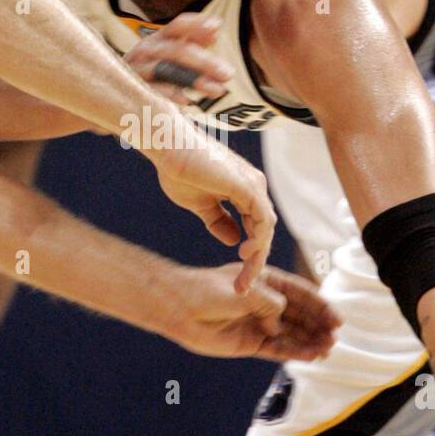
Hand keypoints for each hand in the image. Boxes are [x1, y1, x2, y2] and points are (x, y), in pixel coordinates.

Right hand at [124, 13, 232, 103]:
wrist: (106, 94)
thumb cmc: (146, 73)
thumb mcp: (167, 55)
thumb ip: (191, 42)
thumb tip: (216, 28)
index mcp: (157, 39)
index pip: (177, 26)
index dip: (196, 24)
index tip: (217, 26)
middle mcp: (146, 51)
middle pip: (177, 51)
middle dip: (205, 62)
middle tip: (229, 74)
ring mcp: (136, 70)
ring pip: (167, 70)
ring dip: (194, 80)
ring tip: (218, 90)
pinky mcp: (130, 89)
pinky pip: (151, 91)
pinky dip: (168, 94)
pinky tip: (187, 101)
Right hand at [150, 131, 274, 293]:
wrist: (168, 147)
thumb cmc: (179, 169)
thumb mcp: (200, 204)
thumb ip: (218, 221)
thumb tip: (234, 240)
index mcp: (244, 190)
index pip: (255, 228)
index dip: (250, 254)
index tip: (239, 278)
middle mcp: (254, 187)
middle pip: (263, 232)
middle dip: (255, 263)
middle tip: (243, 288)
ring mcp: (254, 186)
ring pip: (265, 229)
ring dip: (257, 258)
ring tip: (245, 279)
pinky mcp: (248, 186)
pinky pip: (262, 220)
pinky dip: (258, 240)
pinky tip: (245, 255)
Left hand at [165, 262, 340, 360]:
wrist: (178, 308)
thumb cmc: (207, 291)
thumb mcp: (246, 291)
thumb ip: (270, 304)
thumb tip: (282, 323)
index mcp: (265, 282)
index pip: (299, 293)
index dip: (320, 305)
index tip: (337, 318)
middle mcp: (264, 303)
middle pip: (299, 315)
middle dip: (318, 325)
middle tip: (335, 337)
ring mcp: (258, 323)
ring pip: (290, 333)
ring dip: (309, 340)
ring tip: (327, 349)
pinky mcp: (249, 343)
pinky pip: (276, 348)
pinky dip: (293, 352)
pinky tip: (309, 356)